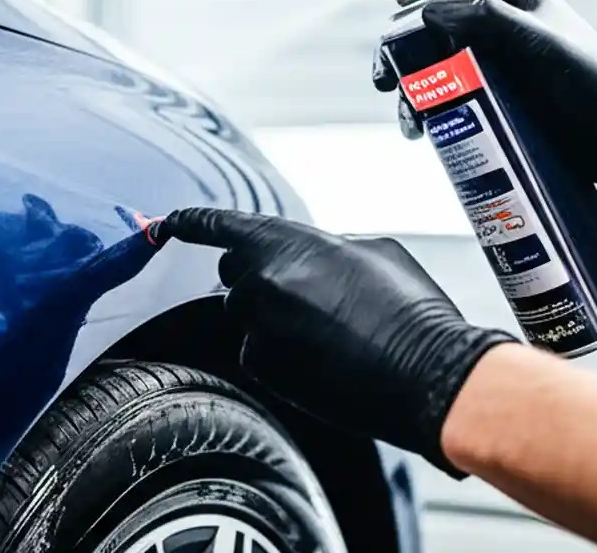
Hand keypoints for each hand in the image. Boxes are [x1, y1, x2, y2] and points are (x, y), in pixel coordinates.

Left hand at [159, 208, 515, 476]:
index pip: (222, 225)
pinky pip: (259, 352)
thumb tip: (311, 255)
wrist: (426, 374)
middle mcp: (263, 283)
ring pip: (247, 316)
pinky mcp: (265, 369)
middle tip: (303, 293)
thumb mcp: (374, 251)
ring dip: (273, 318)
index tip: (170, 222)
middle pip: (233, 274)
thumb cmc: (410, 310)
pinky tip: (325, 357)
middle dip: (257, 277)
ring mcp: (260, 329)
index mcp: (289, 243)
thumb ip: (325, 246)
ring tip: (328, 330)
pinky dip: (282, 352)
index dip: (193, 222)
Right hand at [385, 0, 596, 211]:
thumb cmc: (594, 87)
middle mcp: (503, 24)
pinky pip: (450, 95)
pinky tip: (422, 132)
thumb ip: (489, 20)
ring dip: (410, 86)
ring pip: (435, 61)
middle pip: (435, 15)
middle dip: (400, 42)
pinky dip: (428, 110)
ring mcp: (499, 62)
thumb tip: (429, 10)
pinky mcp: (497, 98)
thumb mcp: (542, 47)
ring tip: (409, 119)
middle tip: (384, 76)